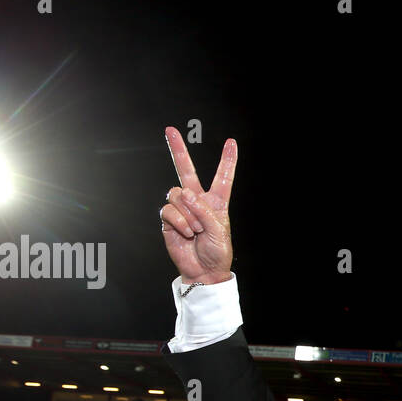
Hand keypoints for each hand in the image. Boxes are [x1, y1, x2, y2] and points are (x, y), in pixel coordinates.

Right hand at [160, 126, 237, 283]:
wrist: (203, 270)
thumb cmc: (215, 251)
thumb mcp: (218, 229)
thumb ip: (203, 210)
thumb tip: (184, 193)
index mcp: (216, 202)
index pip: (222, 177)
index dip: (227, 161)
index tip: (232, 143)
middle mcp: (197, 201)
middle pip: (186, 171)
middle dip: (177, 150)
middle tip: (170, 130)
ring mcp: (181, 208)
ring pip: (177, 194)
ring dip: (188, 214)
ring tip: (195, 230)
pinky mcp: (169, 219)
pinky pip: (169, 210)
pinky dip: (179, 221)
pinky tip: (186, 232)